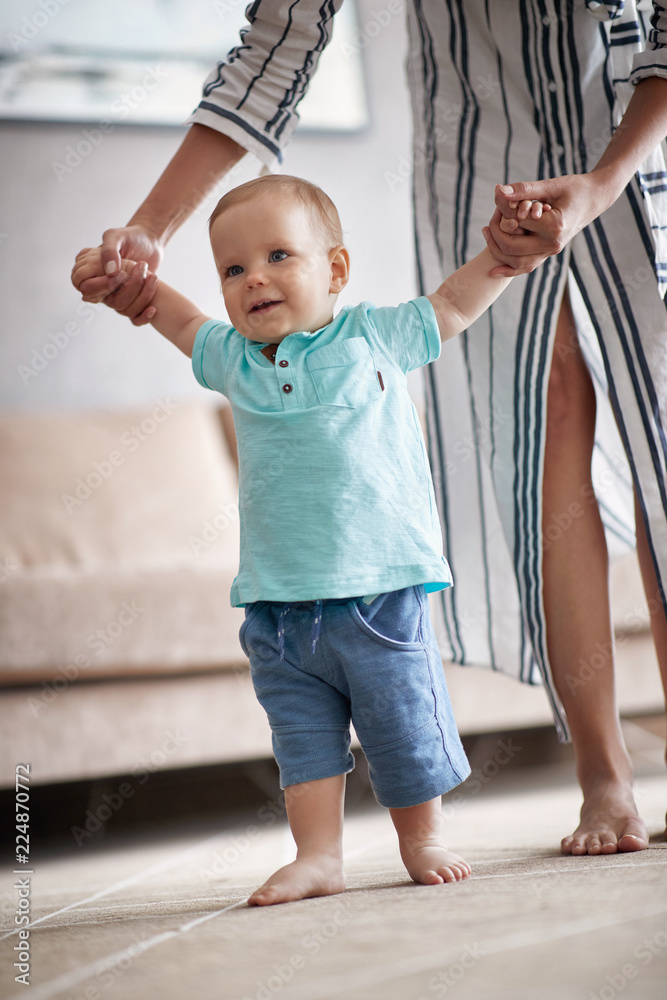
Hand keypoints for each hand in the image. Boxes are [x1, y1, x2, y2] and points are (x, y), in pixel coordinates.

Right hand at [71, 225, 163, 324]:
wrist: (151, 243)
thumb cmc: (131, 236)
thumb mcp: (116, 235)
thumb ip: (109, 250)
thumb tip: (109, 272)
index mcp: (88, 266)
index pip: (81, 283)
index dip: (98, 283)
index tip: (120, 273)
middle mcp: (98, 282)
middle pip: (97, 297)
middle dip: (118, 289)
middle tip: (133, 275)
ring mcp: (113, 293)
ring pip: (117, 306)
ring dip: (137, 295)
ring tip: (150, 276)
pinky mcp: (129, 300)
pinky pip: (131, 315)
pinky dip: (143, 315)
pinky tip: (153, 308)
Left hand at [484, 174, 603, 275]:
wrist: (594, 199)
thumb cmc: (574, 188)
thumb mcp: (550, 185)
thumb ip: (524, 190)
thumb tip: (498, 191)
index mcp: (554, 226)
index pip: (516, 223)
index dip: (502, 211)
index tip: (498, 197)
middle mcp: (552, 244)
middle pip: (511, 247)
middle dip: (495, 232)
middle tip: (491, 218)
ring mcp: (551, 252)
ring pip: (516, 262)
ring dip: (497, 250)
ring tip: (487, 231)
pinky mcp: (548, 254)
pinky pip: (526, 267)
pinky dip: (509, 270)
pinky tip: (493, 271)